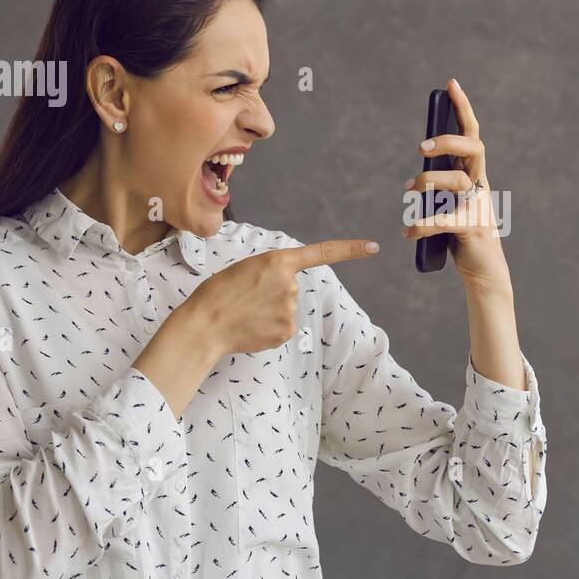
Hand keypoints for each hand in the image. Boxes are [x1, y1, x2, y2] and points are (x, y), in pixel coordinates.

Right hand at [187, 239, 379, 356]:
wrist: (205, 324)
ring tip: (246, 312)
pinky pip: (284, 327)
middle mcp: (290, 285)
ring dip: (270, 311)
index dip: (350, 249)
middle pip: (292, 288)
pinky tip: (252, 327)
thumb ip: (273, 273)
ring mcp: (290, 310)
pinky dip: (270, 328)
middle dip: (274, 293)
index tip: (373, 247)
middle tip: (247, 297)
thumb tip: (287, 292)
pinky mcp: (287, 331)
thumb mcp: (247, 268)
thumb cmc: (219, 293)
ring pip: (287, 308)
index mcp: (279, 262)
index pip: (323, 252)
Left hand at [402, 78, 511, 293]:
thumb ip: (439, 188)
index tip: (450, 83)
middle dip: (447, 141)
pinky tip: (407, 231)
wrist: (483, 271)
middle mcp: (481, 186)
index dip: (463, 108)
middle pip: (473, 148)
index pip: (472, 134)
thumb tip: (416, 178)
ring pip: (457, 181)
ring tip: (407, 193)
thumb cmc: (462, 235)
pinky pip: (444, 220)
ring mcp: (479, 206)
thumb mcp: (449, 204)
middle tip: (420, 149)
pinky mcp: (472, 229)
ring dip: (427, 183)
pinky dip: (421, 225)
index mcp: (475, 175)